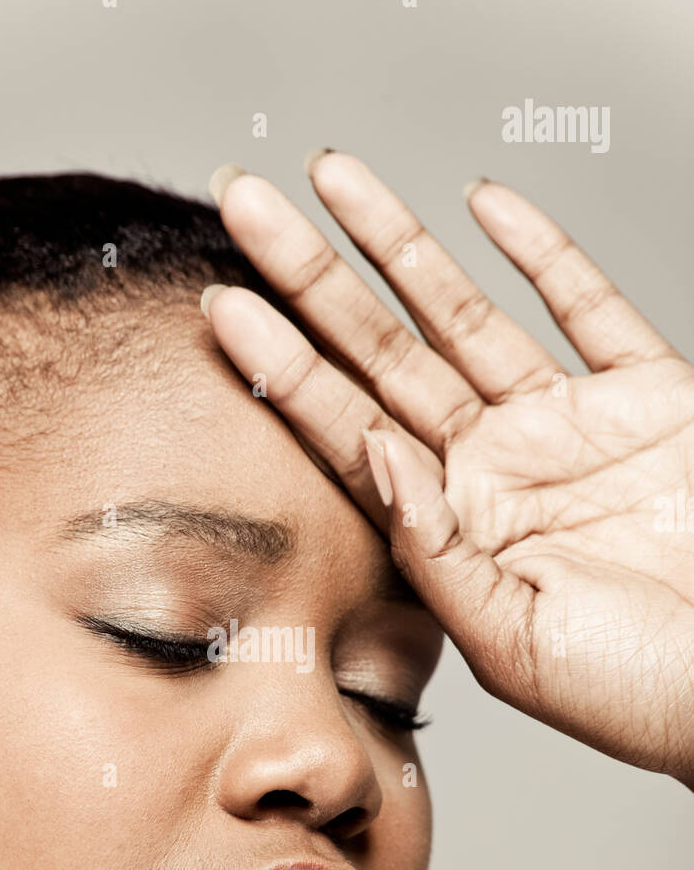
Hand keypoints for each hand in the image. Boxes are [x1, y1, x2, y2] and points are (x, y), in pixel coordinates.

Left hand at [202, 154, 693, 786]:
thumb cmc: (637, 692)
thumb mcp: (512, 641)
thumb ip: (436, 551)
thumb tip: (377, 453)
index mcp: (454, 530)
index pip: (346, 432)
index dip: (282, 367)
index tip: (221, 306)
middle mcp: (495, 468)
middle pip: (381, 354)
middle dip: (311, 278)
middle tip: (243, 205)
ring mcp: (566, 426)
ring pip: (463, 312)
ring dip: (397, 243)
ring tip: (331, 177)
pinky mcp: (649, 396)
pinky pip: (588, 304)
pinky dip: (541, 249)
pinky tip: (481, 202)